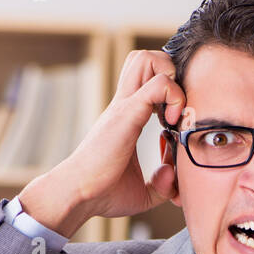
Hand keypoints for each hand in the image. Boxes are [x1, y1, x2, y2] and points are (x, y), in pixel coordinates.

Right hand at [23, 50, 184, 235]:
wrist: (79, 195)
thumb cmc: (103, 194)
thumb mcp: (143, 191)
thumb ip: (163, 183)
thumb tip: (174, 172)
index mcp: (126, 116)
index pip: (147, 79)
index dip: (169, 92)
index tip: (174, 123)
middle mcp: (124, 104)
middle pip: (145, 57)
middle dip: (169, 72)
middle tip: (173, 108)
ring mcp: (124, 106)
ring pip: (148, 59)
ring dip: (170, 77)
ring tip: (171, 112)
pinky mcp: (127, 114)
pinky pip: (159, 84)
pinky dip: (174, 97)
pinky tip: (169, 124)